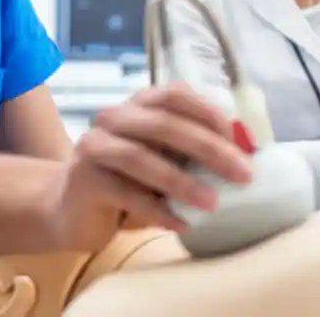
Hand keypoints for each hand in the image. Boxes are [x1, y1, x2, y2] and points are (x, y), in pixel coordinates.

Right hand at [45, 83, 254, 250]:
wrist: (72, 210)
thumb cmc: (130, 183)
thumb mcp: (165, 161)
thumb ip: (194, 152)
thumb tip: (247, 152)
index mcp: (138, 105)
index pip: (175, 95)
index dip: (209, 113)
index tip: (241, 141)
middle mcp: (113, 118)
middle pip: (163, 124)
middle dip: (208, 149)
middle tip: (242, 175)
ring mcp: (94, 147)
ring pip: (140, 157)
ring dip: (181, 181)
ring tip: (213, 203)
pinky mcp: (84, 181)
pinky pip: (125, 193)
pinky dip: (157, 210)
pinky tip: (182, 223)